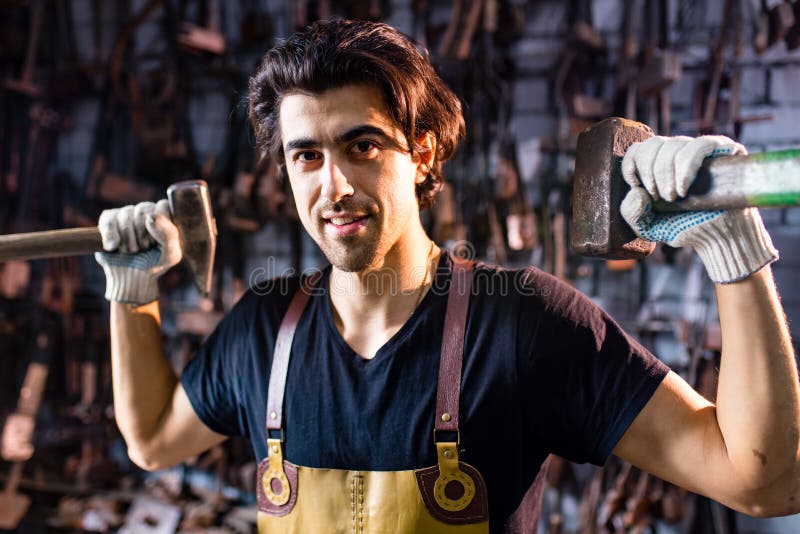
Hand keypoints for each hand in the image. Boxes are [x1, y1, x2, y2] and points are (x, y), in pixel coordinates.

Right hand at [94, 199, 181, 303]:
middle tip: (143, 249)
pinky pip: (108, 220)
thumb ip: (169, 234)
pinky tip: (112, 247)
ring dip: (128, 238)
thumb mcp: (171, 255)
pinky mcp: (109, 221)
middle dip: (142, 235)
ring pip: (125, 215)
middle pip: (142, 210)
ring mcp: (126, 214)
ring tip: (130, 251)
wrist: (132, 277)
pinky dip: (110, 234)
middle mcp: (146, 211)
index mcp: (164, 216)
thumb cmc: (155, 263)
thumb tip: (151, 216)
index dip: (160, 225)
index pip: (162, 206)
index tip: (158, 242)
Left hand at [620, 135, 777, 282]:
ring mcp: (700, 149)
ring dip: (668, 174)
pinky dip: (685, 168)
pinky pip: (699, 146)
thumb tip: (636, 192)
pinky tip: (684, 190)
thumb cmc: (684, 227)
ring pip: (674, 145)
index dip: (631, 166)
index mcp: (657, 164)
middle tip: (663, 198)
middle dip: (651, 173)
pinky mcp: (724, 149)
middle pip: (653, 144)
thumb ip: (631, 213)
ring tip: (675, 197)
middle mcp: (677, 152)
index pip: (637, 149)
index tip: (639, 188)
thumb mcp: (648, 226)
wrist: (718, 236)